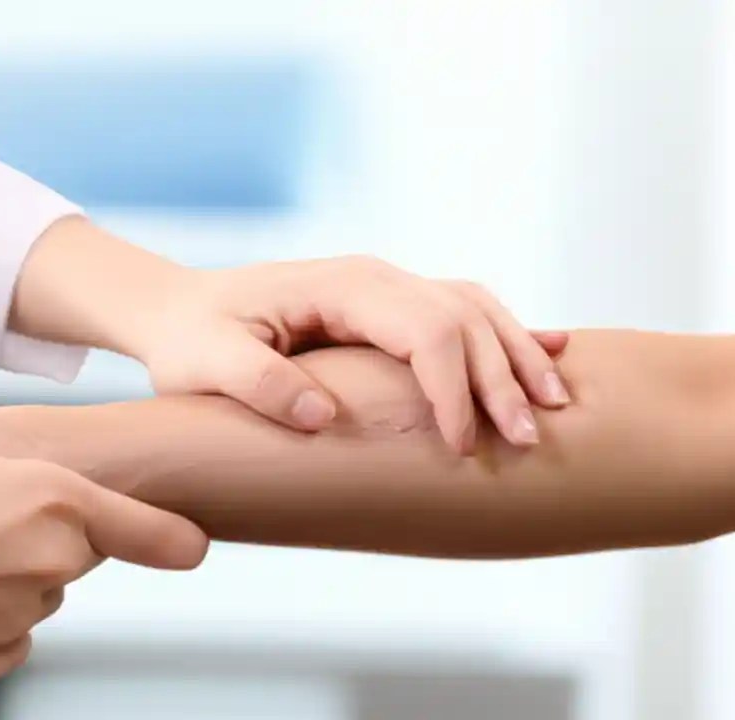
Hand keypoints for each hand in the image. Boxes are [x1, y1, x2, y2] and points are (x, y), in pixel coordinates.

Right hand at [0, 383, 207, 692]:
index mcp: (50, 498)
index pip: (149, 530)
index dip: (175, 537)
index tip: (197, 545)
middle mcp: (51, 562)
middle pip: (69, 549)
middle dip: (30, 534)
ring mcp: (22, 618)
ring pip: (32, 592)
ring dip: (1, 576)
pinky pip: (1, 635)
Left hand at [10, 218, 568, 452]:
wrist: (180, 310)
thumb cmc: (191, 340)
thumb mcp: (206, 364)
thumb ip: (259, 385)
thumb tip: (325, 414)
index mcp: (341, 286)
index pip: (422, 328)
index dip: (448, 386)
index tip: (457, 445)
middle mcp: (376, 278)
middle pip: (462, 316)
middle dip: (500, 377)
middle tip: (526, 440)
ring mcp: (388, 288)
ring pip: (475, 308)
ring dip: (517, 354)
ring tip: (554, 404)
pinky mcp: (391, 307)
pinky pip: (463, 311)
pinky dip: (506, 333)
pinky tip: (550, 349)